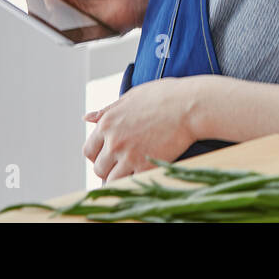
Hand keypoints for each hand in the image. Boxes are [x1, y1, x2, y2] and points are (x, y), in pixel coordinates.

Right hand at [13, 0, 148, 33]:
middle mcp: (60, 2)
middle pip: (33, 5)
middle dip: (19, 2)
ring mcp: (67, 18)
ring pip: (43, 21)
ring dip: (34, 17)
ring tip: (23, 10)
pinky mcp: (75, 33)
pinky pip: (58, 34)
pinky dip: (51, 30)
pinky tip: (44, 24)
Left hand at [83, 77, 199, 182]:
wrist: (192, 105)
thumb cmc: (166, 96)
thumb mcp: (132, 96)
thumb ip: (108, 110)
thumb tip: (86, 117)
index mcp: (107, 123)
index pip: (89, 150)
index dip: (98, 155)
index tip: (110, 155)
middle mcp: (114, 141)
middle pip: (99, 168)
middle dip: (109, 168)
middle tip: (123, 164)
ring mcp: (129, 156)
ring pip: (112, 180)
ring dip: (120, 177)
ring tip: (133, 171)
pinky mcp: (146, 166)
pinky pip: (132, 183)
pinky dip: (137, 180)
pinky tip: (146, 171)